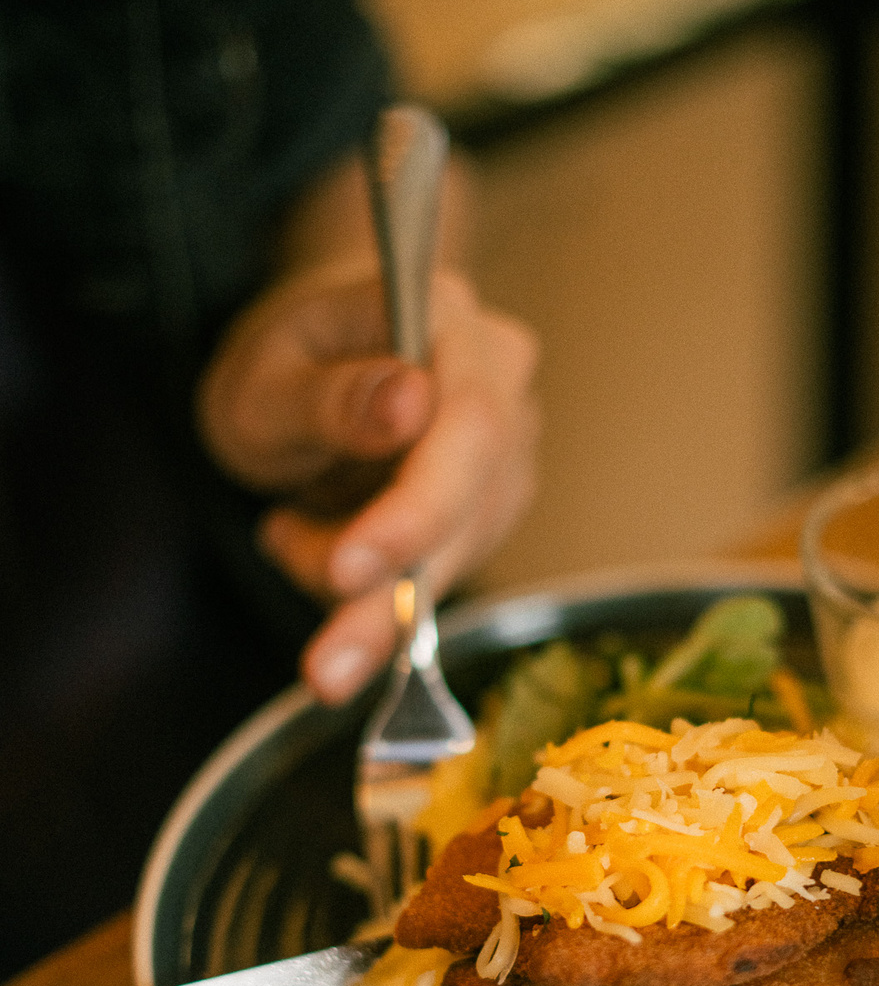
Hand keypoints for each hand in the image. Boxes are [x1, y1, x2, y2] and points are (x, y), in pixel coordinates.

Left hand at [198, 264, 538, 701]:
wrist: (304, 366)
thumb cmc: (284, 360)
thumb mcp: (265, 376)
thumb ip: (329, 395)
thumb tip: (410, 404)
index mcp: (449, 320)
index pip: (468, 424)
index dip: (417, 508)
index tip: (349, 569)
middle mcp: (501, 382)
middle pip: (472, 504)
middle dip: (391, 595)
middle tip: (325, 666)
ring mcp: (506, 452)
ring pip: (455, 556)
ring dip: (368, 593)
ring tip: (284, 535)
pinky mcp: (490, 509)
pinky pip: (441, 576)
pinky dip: (376, 594)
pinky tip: (314, 543)